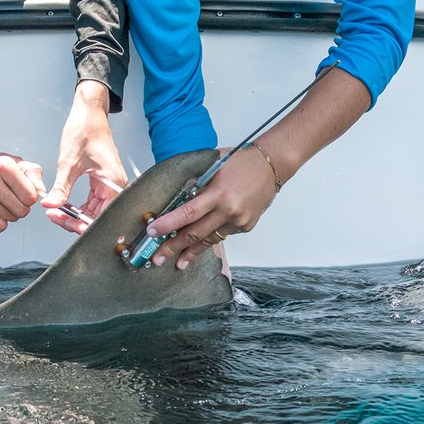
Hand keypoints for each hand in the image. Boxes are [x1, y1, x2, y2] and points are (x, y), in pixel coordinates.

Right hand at [0, 151, 46, 231]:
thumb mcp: (16, 162)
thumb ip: (34, 175)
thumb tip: (42, 192)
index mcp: (3, 166)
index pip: (30, 196)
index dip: (31, 196)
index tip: (24, 191)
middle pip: (22, 210)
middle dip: (22, 206)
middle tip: (13, 197)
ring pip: (11, 219)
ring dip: (11, 213)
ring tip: (2, 200)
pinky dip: (0, 221)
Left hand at [41, 81, 126, 232]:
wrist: (88, 114)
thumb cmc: (86, 130)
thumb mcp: (68, 163)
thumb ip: (61, 188)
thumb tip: (51, 205)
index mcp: (113, 183)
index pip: (101, 217)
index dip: (81, 225)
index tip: (64, 222)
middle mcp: (115, 186)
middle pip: (97, 217)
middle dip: (74, 220)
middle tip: (54, 216)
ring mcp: (109, 184)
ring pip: (93, 211)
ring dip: (74, 214)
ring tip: (55, 211)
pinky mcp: (102, 182)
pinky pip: (92, 201)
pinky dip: (77, 205)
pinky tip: (63, 203)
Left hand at [144, 145, 277, 269]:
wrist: (272, 166)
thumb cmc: (241, 161)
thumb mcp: (213, 164)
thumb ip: (195, 180)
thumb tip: (173, 194)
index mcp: (219, 193)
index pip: (188, 213)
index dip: (168, 224)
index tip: (152, 232)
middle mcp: (229, 211)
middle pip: (195, 233)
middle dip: (173, 247)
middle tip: (157, 258)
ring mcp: (238, 221)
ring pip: (208, 240)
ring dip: (191, 251)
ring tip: (177, 262)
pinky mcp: (245, 227)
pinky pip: (221, 235)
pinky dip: (208, 239)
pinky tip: (198, 246)